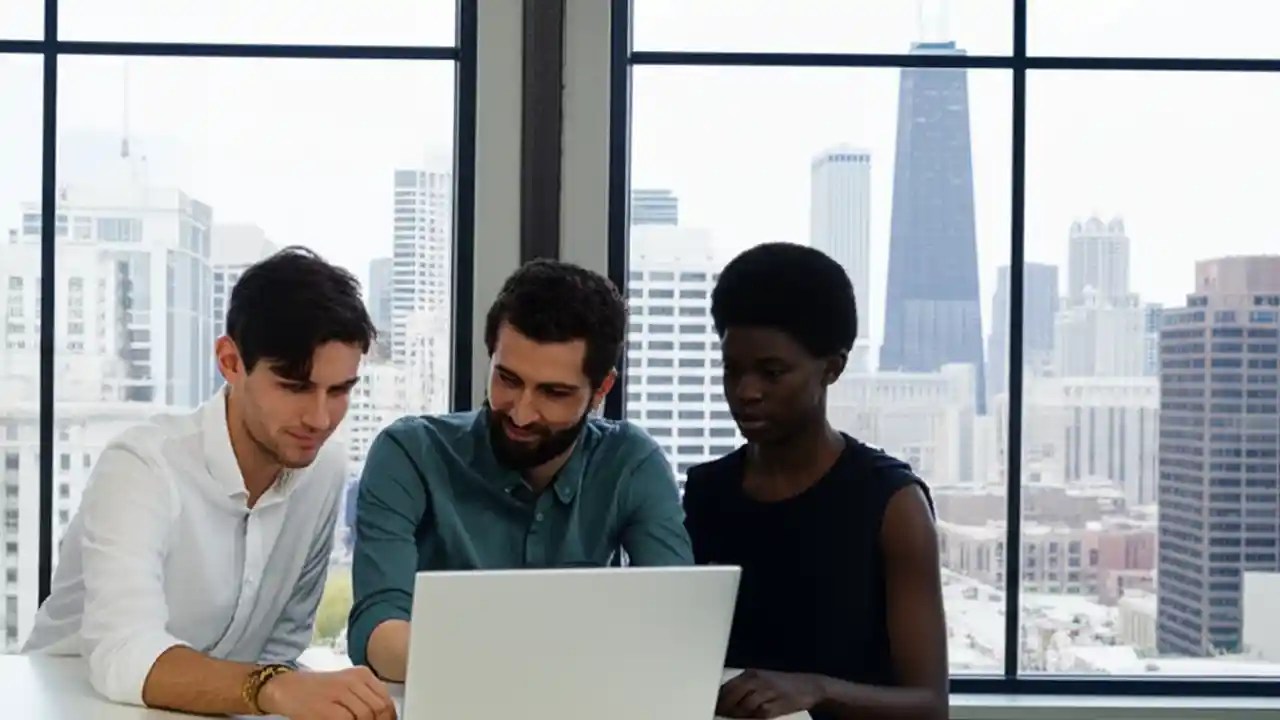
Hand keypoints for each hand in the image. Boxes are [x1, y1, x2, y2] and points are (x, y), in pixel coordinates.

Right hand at [258, 666, 395, 719]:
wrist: (287, 688)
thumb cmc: (318, 691)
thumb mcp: (347, 687)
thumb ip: (366, 697)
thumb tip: (385, 715)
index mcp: (361, 674)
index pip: (386, 699)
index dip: (389, 716)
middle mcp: (352, 681)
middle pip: (378, 709)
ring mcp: (338, 693)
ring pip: (365, 715)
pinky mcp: (325, 708)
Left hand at [716, 669, 824, 718]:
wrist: (809, 686)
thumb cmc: (782, 685)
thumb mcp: (762, 680)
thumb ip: (745, 687)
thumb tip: (724, 699)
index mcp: (752, 673)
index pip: (728, 686)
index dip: (719, 698)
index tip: (712, 706)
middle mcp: (758, 680)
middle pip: (733, 695)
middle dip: (724, 708)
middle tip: (719, 715)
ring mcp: (768, 692)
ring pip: (744, 706)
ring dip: (736, 715)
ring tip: (733, 718)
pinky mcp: (777, 705)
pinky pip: (759, 714)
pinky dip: (752, 718)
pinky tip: (750, 719)